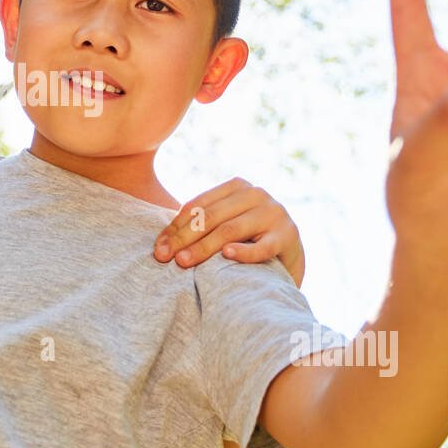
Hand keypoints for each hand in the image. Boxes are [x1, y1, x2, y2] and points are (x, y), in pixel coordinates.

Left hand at [154, 178, 304, 283]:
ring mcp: (274, 213)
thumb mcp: (226, 224)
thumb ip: (200, 225)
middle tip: (165, 258)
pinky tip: (227, 255)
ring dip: (203, 248)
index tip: (158, 248)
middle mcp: (256, 194)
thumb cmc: (248, 239)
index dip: (175, 227)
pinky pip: (261, 247)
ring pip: (230, 230)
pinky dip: (244, 252)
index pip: (198, 205)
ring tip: (183, 262)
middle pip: (211, 217)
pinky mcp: (287, 235)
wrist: (288, 255)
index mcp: (237, 186)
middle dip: (184, 238)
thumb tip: (161, 245)